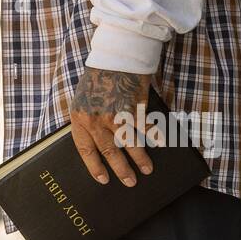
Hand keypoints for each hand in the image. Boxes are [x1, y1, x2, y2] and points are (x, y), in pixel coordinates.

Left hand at [67, 67, 158, 186]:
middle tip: (129, 182)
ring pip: (129, 144)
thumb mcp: (83, 99)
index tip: (103, 180)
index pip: (85, 149)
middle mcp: (96, 119)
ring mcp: (115, 115)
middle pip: (109, 151)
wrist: (114, 57)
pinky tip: (160, 145)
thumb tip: (97, 142)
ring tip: (147, 169)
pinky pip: (146, 129)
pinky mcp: (133, 108)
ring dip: (140, 159)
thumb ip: (87, 120)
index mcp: (80, 117)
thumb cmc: (98, 77)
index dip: (94, 166)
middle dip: (121, 169)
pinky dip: (155, 137)